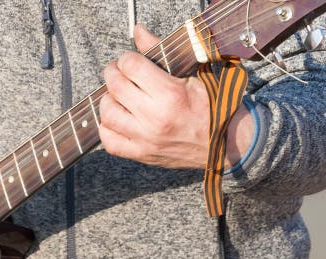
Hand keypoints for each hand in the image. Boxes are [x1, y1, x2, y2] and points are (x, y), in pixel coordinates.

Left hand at [99, 24, 253, 168]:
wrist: (224, 142)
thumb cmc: (211, 105)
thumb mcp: (192, 74)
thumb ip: (161, 52)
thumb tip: (138, 32)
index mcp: (170, 94)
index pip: (131, 66)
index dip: (126, 59)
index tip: (129, 60)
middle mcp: (154, 117)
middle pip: (115, 87)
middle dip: (112, 73)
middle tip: (118, 73)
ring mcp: (145, 138)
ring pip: (107, 114)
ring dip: (108, 101)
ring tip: (117, 96)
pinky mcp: (141, 154)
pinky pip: (109, 141)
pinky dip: (106, 128)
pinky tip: (117, 119)